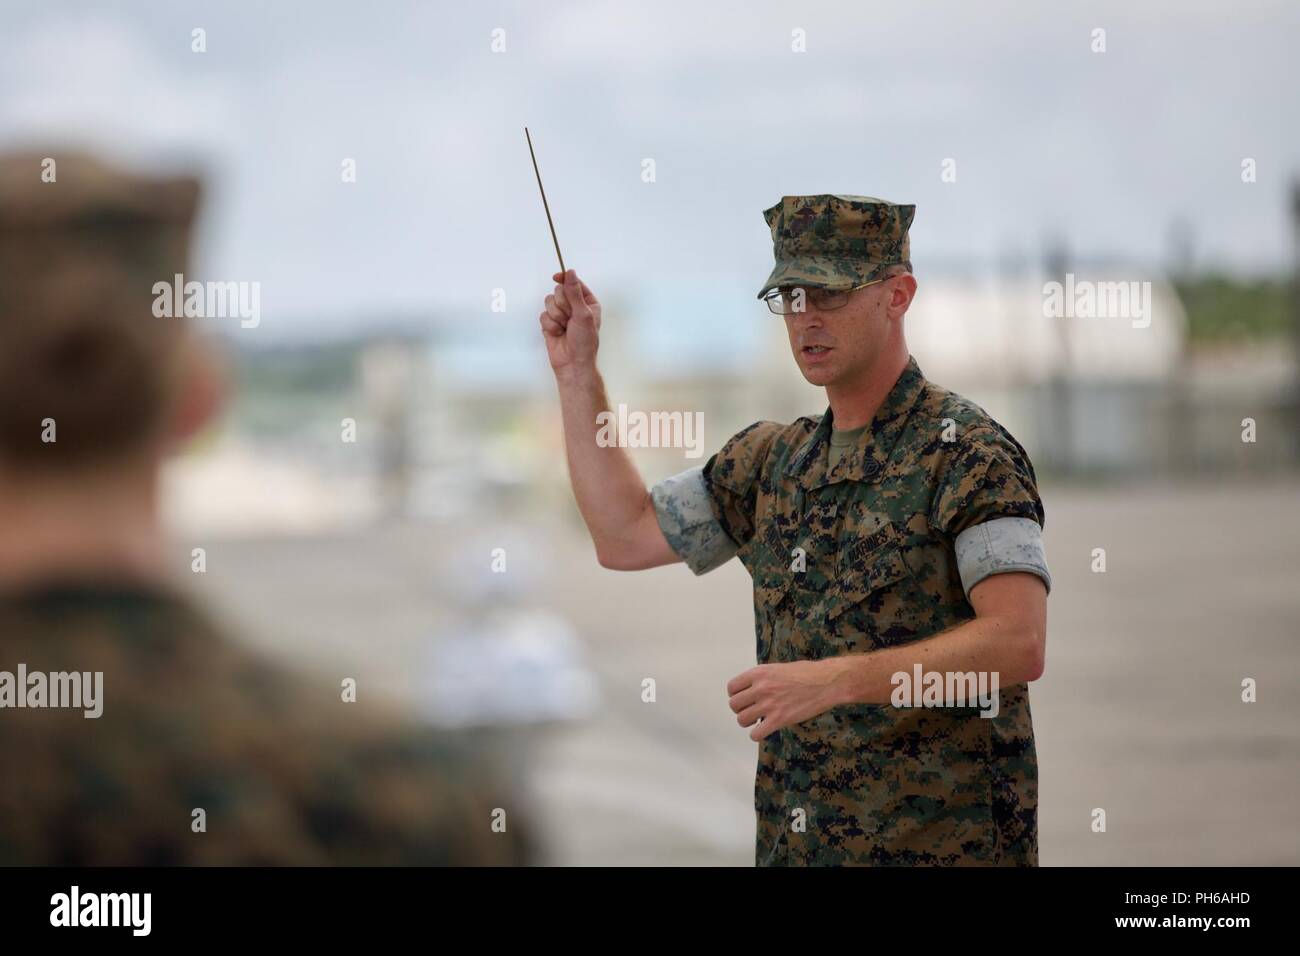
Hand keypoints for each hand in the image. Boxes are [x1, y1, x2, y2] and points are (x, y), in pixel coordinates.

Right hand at [539, 269, 601, 374]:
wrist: (572, 363)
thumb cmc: (584, 342)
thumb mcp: (583, 314)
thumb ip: (574, 292)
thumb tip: (570, 272)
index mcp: (587, 302)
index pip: (573, 283)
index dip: (565, 279)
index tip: (556, 277)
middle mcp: (574, 307)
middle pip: (558, 291)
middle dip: (562, 305)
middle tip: (569, 318)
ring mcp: (561, 315)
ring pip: (549, 302)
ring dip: (556, 316)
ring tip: (564, 328)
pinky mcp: (550, 323)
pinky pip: (543, 315)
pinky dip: (550, 325)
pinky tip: (558, 334)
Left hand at [727, 659, 846, 741]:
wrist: (827, 682)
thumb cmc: (807, 673)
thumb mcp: (779, 668)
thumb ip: (763, 678)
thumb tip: (752, 689)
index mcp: (759, 673)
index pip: (732, 687)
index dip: (735, 695)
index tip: (743, 699)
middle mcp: (761, 688)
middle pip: (734, 705)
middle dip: (741, 709)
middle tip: (752, 711)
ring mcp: (769, 704)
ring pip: (742, 720)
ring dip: (748, 723)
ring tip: (758, 720)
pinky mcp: (779, 719)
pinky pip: (756, 734)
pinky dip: (757, 735)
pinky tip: (764, 730)